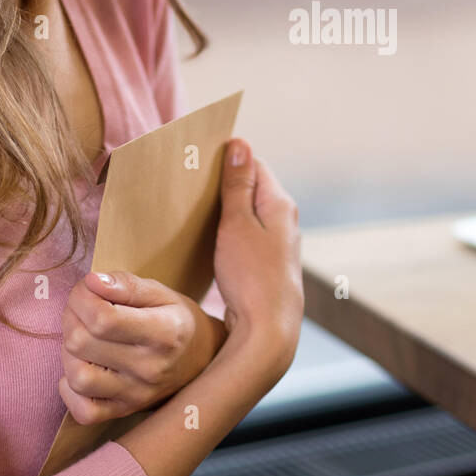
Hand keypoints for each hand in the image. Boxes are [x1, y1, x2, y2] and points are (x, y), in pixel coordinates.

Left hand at [58, 271, 224, 425]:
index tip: (87, 288)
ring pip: (78, 378)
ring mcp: (137, 395)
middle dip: (72, 317)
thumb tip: (92, 282)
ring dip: (70, 352)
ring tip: (83, 337)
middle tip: (83, 308)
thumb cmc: (177, 319)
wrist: (203, 358)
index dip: (83, 298)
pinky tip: (84, 367)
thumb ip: (127, 285)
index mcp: (164, 333)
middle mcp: (150, 368)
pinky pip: (83, 412)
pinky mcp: (125, 412)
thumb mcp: (162, 293)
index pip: (104, 318)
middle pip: (82, 344)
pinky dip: (71, 390)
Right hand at [212, 138, 303, 373]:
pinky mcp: (268, 264)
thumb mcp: (238, 224)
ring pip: (248, 214)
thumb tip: (239, 145)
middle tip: (191, 187)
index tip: (200, 162)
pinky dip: (229, 233)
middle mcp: (285, 220)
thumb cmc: (251, 276)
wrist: (267, 330)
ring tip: (196, 212)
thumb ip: (238, 185)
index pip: (254, 164)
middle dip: (224, 185)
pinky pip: (247, 236)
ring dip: (225, 211)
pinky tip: (211, 241)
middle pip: (252, 188)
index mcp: (280, 203)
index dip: (228, 159)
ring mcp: (278, 243)